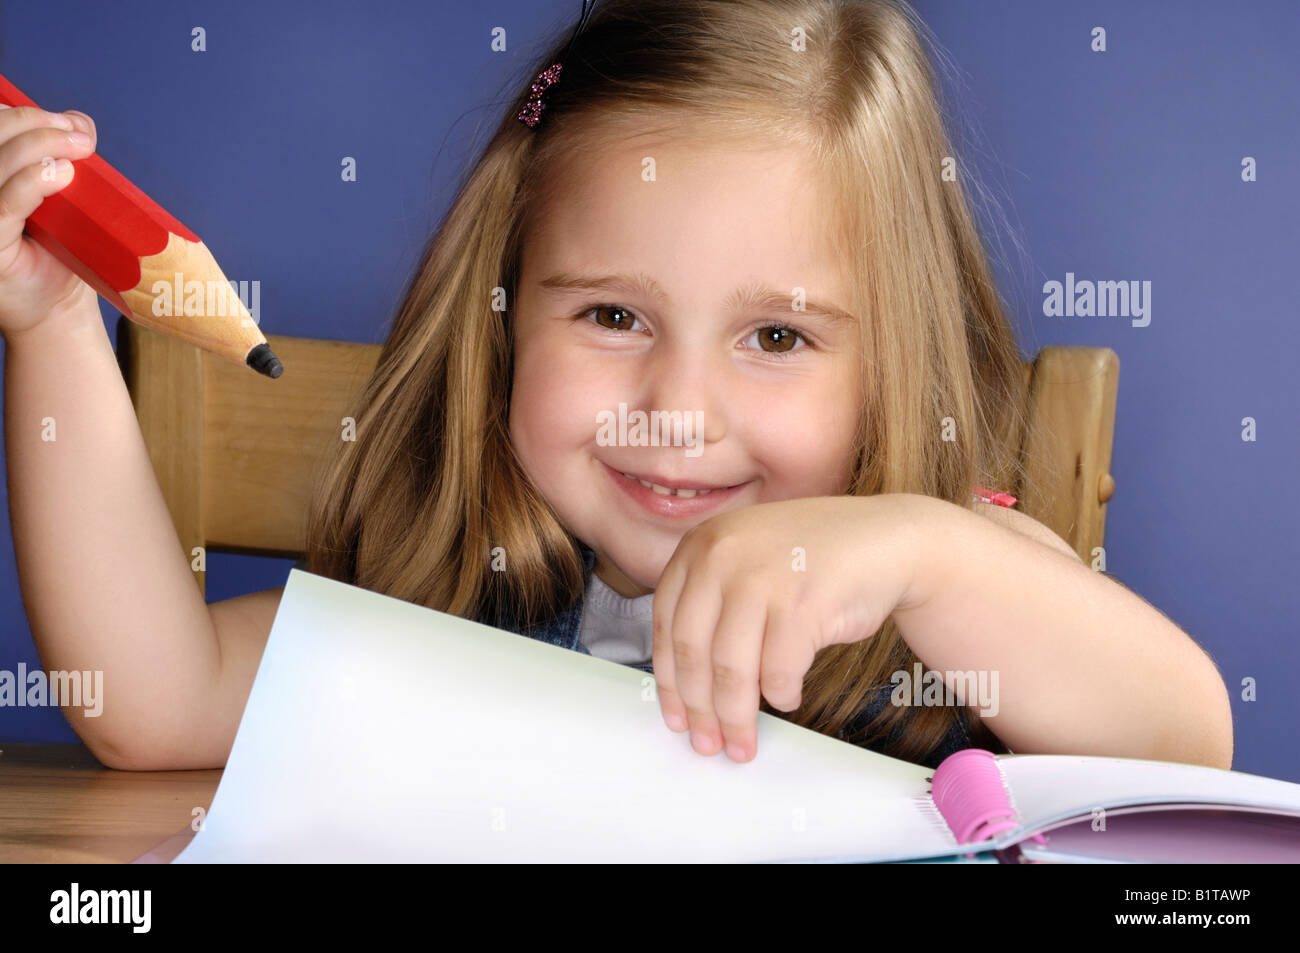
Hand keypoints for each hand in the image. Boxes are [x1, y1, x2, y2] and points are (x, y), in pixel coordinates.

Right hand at [0, 103, 98, 338]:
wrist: (55, 308)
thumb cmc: (58, 253)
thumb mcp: (63, 200)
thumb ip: (63, 160)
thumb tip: (80, 122)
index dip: (25, 115)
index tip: (73, 124)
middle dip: (37, 125)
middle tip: (81, 138)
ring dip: (40, 147)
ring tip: (79, 151)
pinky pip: (4, 203)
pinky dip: (32, 182)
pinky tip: (61, 174)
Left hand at [651, 493, 928, 761]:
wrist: (886, 539)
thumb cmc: (814, 558)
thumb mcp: (746, 556)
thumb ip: (711, 598)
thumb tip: (686, 683)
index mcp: (700, 544)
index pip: (665, 624)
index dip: (668, 680)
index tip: (676, 717)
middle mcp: (723, 555)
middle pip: (693, 652)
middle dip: (699, 709)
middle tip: (707, 743)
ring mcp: (762, 578)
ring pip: (732, 670)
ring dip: (736, 717)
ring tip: (742, 743)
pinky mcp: (801, 604)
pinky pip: (779, 672)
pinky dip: (781, 695)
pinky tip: (787, 698)